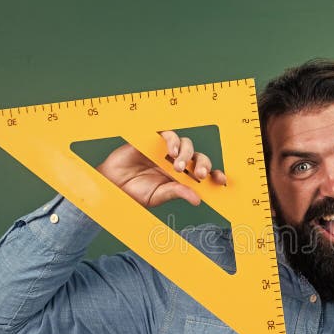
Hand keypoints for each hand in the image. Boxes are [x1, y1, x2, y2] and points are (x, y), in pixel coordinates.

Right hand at [96, 131, 225, 207]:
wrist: (111, 185)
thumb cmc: (134, 192)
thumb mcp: (158, 196)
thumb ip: (177, 193)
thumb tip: (197, 199)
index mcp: (182, 178)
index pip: (203, 174)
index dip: (215, 175)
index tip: (222, 181)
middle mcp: (177, 163)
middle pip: (198, 158)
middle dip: (203, 165)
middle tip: (200, 175)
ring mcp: (165, 151)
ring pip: (186, 144)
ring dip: (187, 154)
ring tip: (179, 166)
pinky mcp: (153, 140)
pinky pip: (168, 134)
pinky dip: (173, 140)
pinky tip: (171, 151)